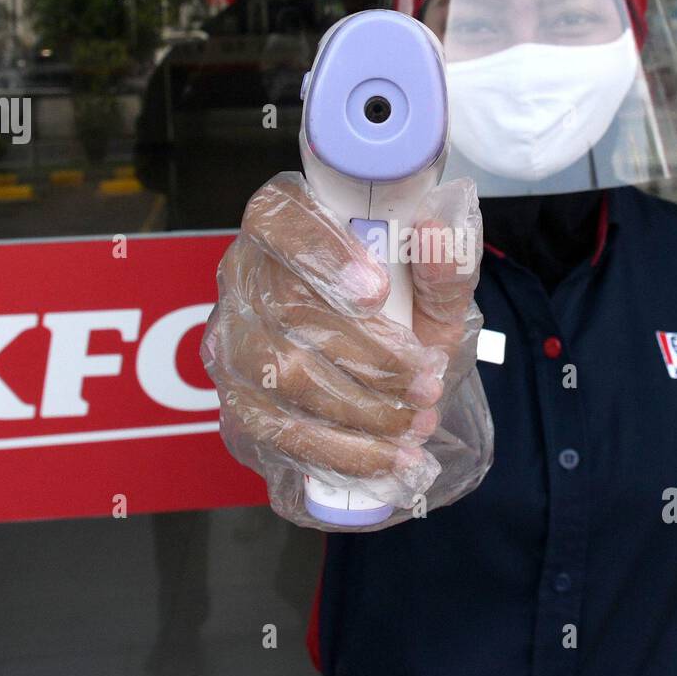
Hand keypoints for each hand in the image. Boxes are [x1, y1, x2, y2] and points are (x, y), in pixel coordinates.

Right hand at [201, 171, 490, 530]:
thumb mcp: (433, 284)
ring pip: (280, 375)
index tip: (376, 293)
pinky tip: (388, 457)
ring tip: (416, 422)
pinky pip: (277, 430)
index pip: (282, 222)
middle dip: (369, 357)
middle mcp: (245, 273)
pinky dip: (341, 450)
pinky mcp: (235, 398)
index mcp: (284, 218)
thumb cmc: (401, 312)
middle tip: (426, 383)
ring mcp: (232, 338)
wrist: (383, 370)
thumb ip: (444, 261)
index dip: (323, 257)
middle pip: (287, 311)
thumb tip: (437, 230)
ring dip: (360, 408)